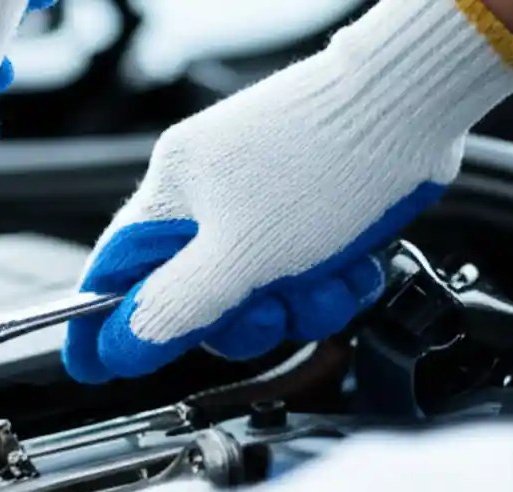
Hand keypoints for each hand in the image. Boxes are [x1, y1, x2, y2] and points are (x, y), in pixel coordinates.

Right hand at [63, 0, 512, 383]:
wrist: (415, 103)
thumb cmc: (326, 159)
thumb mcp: (241, 256)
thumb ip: (176, 308)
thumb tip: (120, 347)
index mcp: (174, 193)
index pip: (115, 271)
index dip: (104, 324)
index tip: (98, 367)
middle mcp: (211, 196)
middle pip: (195, 295)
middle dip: (242, 319)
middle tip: (270, 313)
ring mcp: (263, 203)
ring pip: (257, 292)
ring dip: (298, 304)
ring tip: (326, 281)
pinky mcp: (312, 209)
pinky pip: (301, 273)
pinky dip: (330, 284)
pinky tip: (351, 269)